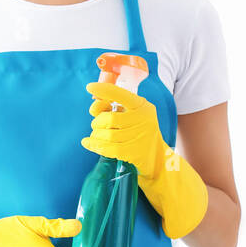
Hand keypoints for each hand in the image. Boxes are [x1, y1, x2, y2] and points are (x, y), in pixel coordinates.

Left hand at [81, 82, 208, 238]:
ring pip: (106, 135)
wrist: (158, 160)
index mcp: (143, 106)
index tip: (90, 87)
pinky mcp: (133, 153)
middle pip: (109, 119)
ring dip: (95, 135)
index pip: (121, 94)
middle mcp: (144, 120)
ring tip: (95, 136)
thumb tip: (94, 103)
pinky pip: (107, 148)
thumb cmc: (140, 134)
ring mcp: (139, 137)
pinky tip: (87, 143)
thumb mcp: (134, 116)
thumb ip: (115, 107)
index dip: (104, 90)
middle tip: (97, 125)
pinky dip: (93, 145)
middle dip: (97, 122)